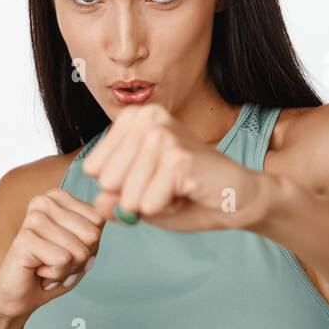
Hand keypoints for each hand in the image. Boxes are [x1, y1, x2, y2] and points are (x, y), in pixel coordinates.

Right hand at [0, 188, 104, 319]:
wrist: (20, 295)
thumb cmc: (51, 270)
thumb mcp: (82, 248)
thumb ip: (93, 234)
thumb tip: (93, 235)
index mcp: (58, 197)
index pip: (99, 220)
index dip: (90, 245)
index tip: (67, 250)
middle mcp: (43, 202)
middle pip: (91, 235)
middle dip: (80, 259)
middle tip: (56, 262)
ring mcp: (33, 219)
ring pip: (79, 250)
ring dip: (67, 269)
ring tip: (47, 267)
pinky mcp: (24, 239)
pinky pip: (63, 260)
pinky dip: (56, 274)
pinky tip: (39, 271)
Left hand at [80, 104, 270, 231]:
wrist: (235, 197)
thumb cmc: (184, 194)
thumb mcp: (138, 200)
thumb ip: (112, 202)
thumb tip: (99, 202)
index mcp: (132, 119)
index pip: (93, 168)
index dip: (119, 187)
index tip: (151, 178)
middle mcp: (146, 119)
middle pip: (107, 182)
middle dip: (135, 196)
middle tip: (166, 185)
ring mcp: (163, 136)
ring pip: (128, 196)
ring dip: (153, 203)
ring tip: (177, 188)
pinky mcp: (178, 158)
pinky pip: (149, 204)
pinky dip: (168, 209)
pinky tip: (188, 192)